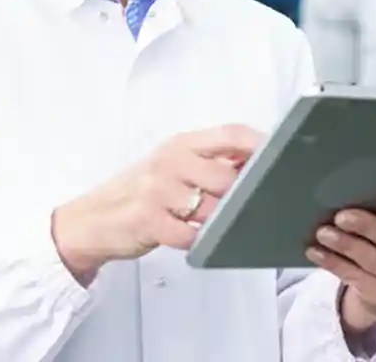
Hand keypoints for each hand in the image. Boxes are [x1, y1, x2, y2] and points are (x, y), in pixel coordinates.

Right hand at [52, 124, 260, 283]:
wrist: (91, 219)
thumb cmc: (138, 193)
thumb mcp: (171, 166)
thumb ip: (208, 161)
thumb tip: (255, 161)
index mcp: (180, 144)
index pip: (231, 134)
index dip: (260, 144)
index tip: (284, 156)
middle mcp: (170, 162)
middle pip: (228, 176)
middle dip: (241, 196)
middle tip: (250, 207)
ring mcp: (158, 191)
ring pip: (213, 208)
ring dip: (220, 222)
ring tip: (216, 225)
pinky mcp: (149, 221)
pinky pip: (191, 235)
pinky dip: (198, 241)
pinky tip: (193, 239)